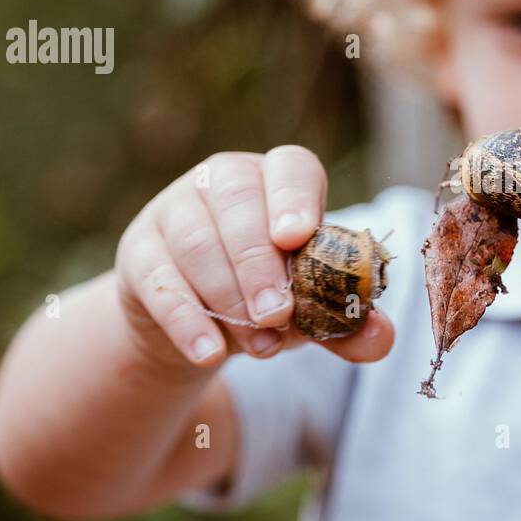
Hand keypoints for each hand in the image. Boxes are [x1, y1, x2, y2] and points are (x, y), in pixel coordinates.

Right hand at [114, 147, 394, 368]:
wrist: (194, 324)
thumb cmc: (266, 296)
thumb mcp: (309, 309)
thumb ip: (345, 321)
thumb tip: (381, 339)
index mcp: (277, 179)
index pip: (290, 168)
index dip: (294, 198)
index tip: (297, 236)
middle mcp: (223, 181)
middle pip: (239, 206)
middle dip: (260, 265)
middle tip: (279, 314)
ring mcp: (174, 209)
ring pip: (197, 242)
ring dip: (230, 297)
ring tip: (261, 345)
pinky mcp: (139, 250)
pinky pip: (159, 279)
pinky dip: (186, 319)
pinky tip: (209, 352)